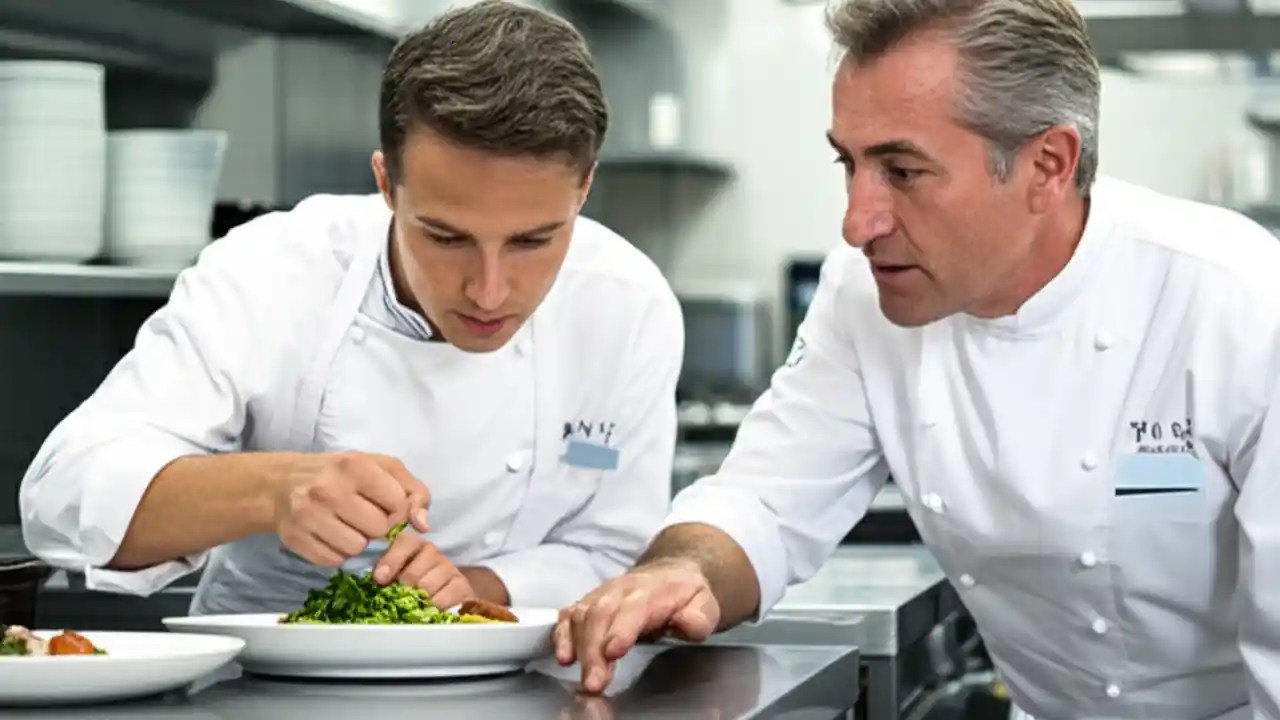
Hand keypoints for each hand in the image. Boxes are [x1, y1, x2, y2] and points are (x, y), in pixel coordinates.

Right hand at [273, 452, 429, 567]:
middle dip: (377, 526)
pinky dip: (337, 552)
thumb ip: (413, 491)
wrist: (283, 482)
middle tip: (364, 515)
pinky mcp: (294, 538)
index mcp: (355, 466)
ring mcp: (308, 514)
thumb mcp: (381, 468)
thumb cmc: (342, 473)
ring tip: (347, 525)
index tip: (386, 505)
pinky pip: (333, 560)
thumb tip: (423, 525)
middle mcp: (329, 489)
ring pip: (356, 548)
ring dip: (358, 541)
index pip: (398, 503)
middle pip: (378, 529)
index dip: (398, 509)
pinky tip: (330, 534)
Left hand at [373, 532, 472, 608]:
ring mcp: (449, 567)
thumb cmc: (409, 588)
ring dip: (419, 599)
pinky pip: (446, 595)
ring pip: (428, 585)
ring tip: (416, 605)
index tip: (380, 579)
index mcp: (412, 546)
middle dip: (404, 589)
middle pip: (414, 571)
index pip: (406, 542)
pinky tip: (431, 608)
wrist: (441, 600)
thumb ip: (383, 573)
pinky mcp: (462, 584)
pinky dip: (436, 605)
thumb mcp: (392, 577)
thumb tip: (378, 578)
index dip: (392, 560)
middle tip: (400, 598)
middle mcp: (432, 552)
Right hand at [554, 559, 720, 693]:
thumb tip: (687, 623)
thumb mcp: (704, 604)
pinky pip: (568, 615)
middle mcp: (621, 589)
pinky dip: (561, 635)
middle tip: (594, 683)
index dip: (620, 629)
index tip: (613, 652)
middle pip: (600, 614)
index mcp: (652, 590)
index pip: (633, 608)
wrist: (671, 573)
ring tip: (583, 677)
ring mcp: (601, 594)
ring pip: (581, 615)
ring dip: (577, 647)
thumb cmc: (686, 595)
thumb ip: (698, 617)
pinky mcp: (588, 603)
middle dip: (593, 650)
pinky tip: (563, 656)